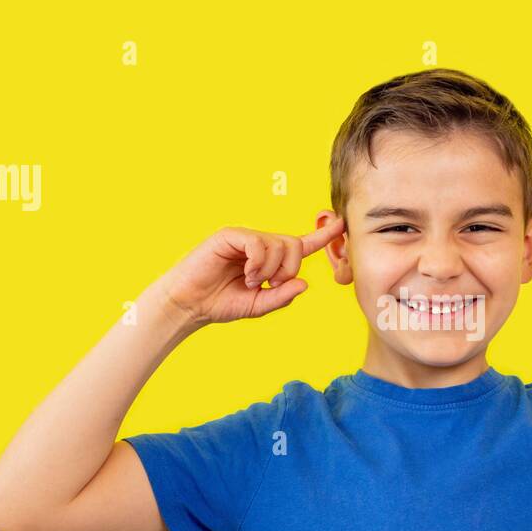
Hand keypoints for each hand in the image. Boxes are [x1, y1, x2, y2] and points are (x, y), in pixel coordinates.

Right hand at [159, 216, 344, 324]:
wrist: (190, 304)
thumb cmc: (221, 303)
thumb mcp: (259, 306)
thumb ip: (282, 296)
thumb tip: (304, 284)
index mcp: (269, 260)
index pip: (301, 244)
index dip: (322, 236)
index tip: (341, 224)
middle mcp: (260, 244)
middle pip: (294, 245)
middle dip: (289, 268)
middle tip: (271, 284)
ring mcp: (245, 238)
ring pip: (278, 244)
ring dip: (270, 269)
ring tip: (251, 281)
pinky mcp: (230, 235)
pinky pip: (258, 242)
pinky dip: (258, 262)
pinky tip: (247, 274)